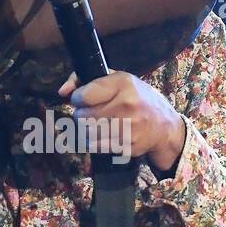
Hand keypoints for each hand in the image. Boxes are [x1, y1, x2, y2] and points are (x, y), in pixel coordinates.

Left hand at [58, 71, 186, 172]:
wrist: (163, 126)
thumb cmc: (136, 99)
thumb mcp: (117, 80)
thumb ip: (84, 80)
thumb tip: (62, 92)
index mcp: (123, 84)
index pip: (84, 95)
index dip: (77, 98)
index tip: (82, 99)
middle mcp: (126, 104)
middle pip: (82, 116)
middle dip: (81, 115)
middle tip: (90, 113)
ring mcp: (128, 127)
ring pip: (87, 132)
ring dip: (86, 129)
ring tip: (97, 123)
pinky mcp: (127, 146)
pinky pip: (95, 146)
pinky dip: (94, 142)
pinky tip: (103, 135)